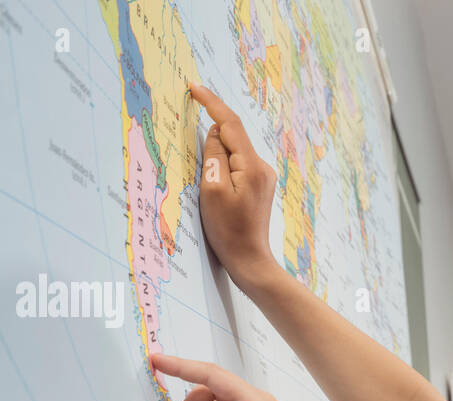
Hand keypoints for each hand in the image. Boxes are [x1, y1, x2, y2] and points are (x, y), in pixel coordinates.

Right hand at [188, 83, 281, 296]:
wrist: (250, 260)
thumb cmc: (228, 230)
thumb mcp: (212, 190)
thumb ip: (214, 156)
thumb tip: (216, 133)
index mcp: (251, 166)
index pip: (230, 124)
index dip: (212, 103)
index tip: (194, 87)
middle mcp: (262, 168)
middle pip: (234, 136)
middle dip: (212, 124)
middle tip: (189, 112)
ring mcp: (263, 178)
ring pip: (236, 151)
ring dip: (217, 148)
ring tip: (199, 161)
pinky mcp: (259, 188)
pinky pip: (238, 164)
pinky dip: (223, 162)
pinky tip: (212, 175)